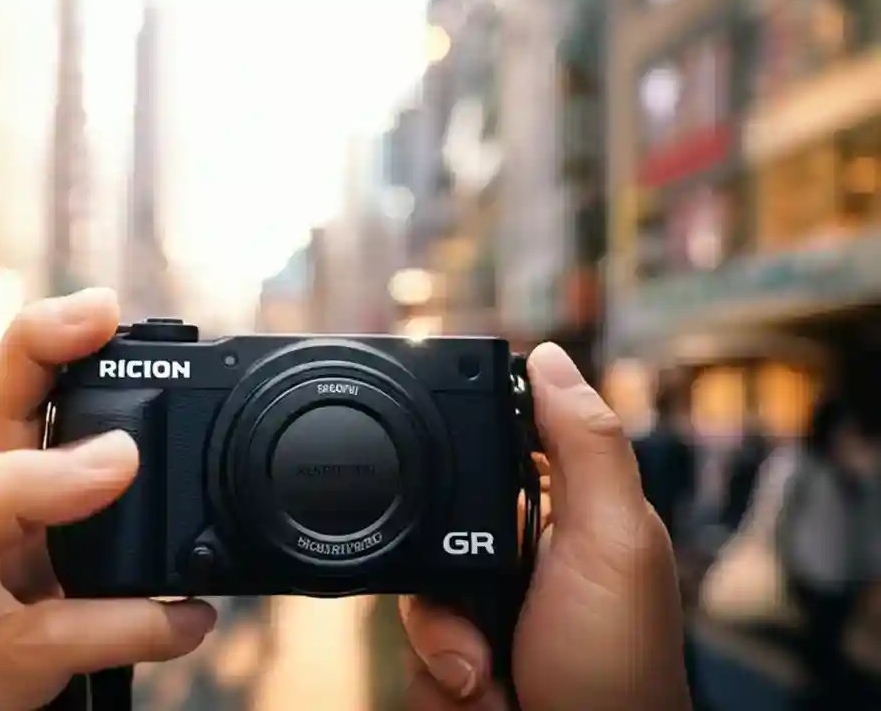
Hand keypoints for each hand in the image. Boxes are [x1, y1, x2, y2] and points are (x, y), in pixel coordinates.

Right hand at [0, 289, 216, 710]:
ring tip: (119, 464)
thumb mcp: (74, 576)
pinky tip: (182, 621)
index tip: (101, 306)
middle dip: (25, 359)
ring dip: (40, 484)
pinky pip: (38, 637)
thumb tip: (217, 531)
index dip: (41, 339)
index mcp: (1, 495)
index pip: (9, 394)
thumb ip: (121, 540)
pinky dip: (118, 625)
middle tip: (94, 327)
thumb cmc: (25, 653)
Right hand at [400, 343, 688, 710]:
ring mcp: (490, 617)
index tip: (430, 474)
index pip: (487, 456)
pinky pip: (412, 653)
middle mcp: (524, 560)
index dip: (455, 463)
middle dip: (444, 589)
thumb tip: (548, 355)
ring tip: (486, 681)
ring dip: (442, 646)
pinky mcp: (461, 665)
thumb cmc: (619, 674)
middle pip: (433, 528)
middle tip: (482, 628)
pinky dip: (437, 685)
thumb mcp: (611, 544)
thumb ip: (585, 448)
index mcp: (566, 518)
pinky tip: (482, 699)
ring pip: (414, 597)